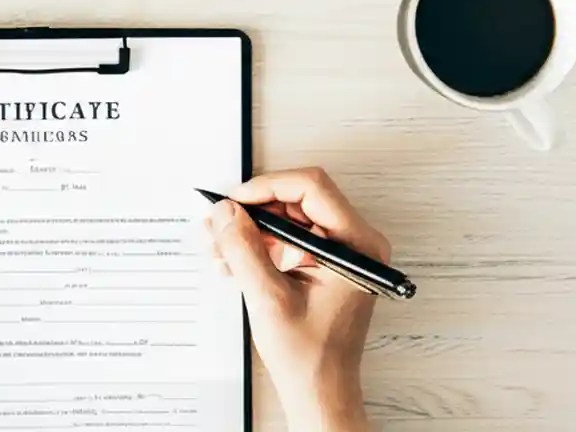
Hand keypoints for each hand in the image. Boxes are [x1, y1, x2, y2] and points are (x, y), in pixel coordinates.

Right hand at [204, 168, 389, 431]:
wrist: (319, 387)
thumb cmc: (309, 354)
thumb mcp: (268, 298)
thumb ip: (244, 249)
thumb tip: (225, 212)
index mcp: (356, 246)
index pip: (310, 188)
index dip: (266, 188)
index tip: (233, 202)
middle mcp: (355, 242)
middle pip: (297, 200)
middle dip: (253, 211)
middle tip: (219, 223)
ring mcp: (341, 251)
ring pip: (288, 217)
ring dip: (251, 230)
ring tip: (220, 248)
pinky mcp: (326, 261)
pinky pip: (289, 237)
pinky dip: (259, 244)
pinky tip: (234, 261)